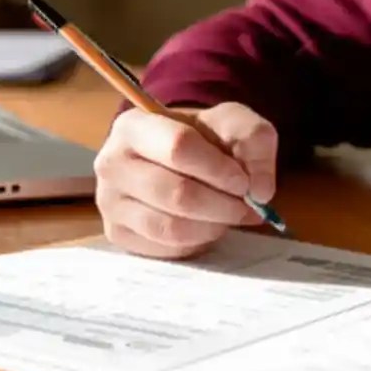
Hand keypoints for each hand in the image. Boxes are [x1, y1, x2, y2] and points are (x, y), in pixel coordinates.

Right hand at [94, 102, 278, 258]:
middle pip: (176, 193)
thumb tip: (260, 190)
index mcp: (134, 125)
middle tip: (246, 206)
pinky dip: (196, 242)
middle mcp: (111, 163)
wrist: (173, 157)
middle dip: (222, 205)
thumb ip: (255, 140)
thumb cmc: (202, 138)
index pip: (179, 147)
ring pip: (170, 227)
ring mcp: (109, 202)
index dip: (219, 169)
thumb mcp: (234, 122)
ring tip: (229, 215)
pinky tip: (206, 225)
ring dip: (212, 226)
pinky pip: (165, 248)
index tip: (244, 181)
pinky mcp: (117, 234)